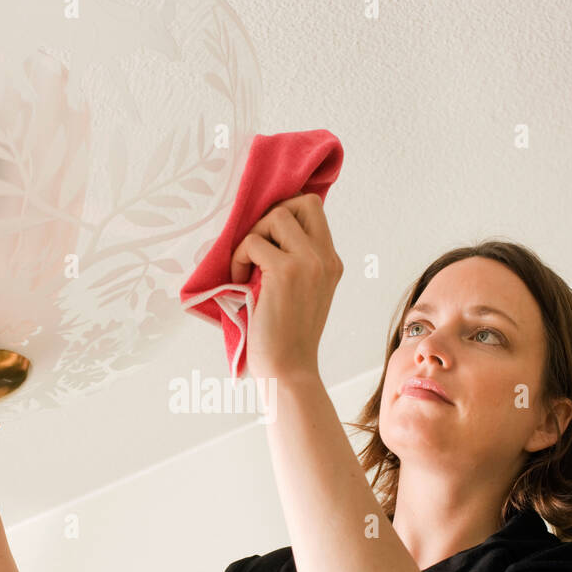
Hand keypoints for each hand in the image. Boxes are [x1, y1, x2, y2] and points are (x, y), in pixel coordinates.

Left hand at [230, 192, 342, 382]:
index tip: (268, 238)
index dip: (288, 213)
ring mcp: (309, 262)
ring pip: (277, 215)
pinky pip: (254, 242)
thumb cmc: (286, 337)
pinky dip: (240, 257)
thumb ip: (298, 262)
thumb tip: (268, 231)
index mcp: (332, 263)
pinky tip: (239, 280)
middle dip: (271, 218)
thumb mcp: (303, 292)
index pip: (314, 209)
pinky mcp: (286, 271)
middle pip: (302, 202)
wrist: (288, 369)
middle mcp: (326, 258)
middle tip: (257, 249)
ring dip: (253, 237)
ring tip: (247, 267)